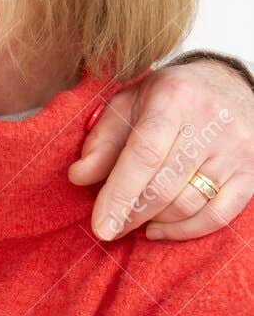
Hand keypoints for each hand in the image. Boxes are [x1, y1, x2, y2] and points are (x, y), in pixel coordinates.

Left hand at [70, 57, 253, 240]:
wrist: (228, 84)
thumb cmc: (169, 99)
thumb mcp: (129, 105)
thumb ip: (102, 141)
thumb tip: (78, 177)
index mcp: (174, 98)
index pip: (144, 155)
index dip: (119, 195)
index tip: (101, 226)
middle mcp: (211, 121)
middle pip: (165, 186)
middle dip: (131, 214)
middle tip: (110, 227)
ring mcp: (236, 148)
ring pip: (189, 203)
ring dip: (155, 220)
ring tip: (135, 218)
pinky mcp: (251, 171)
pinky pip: (218, 216)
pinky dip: (185, 231)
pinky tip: (160, 228)